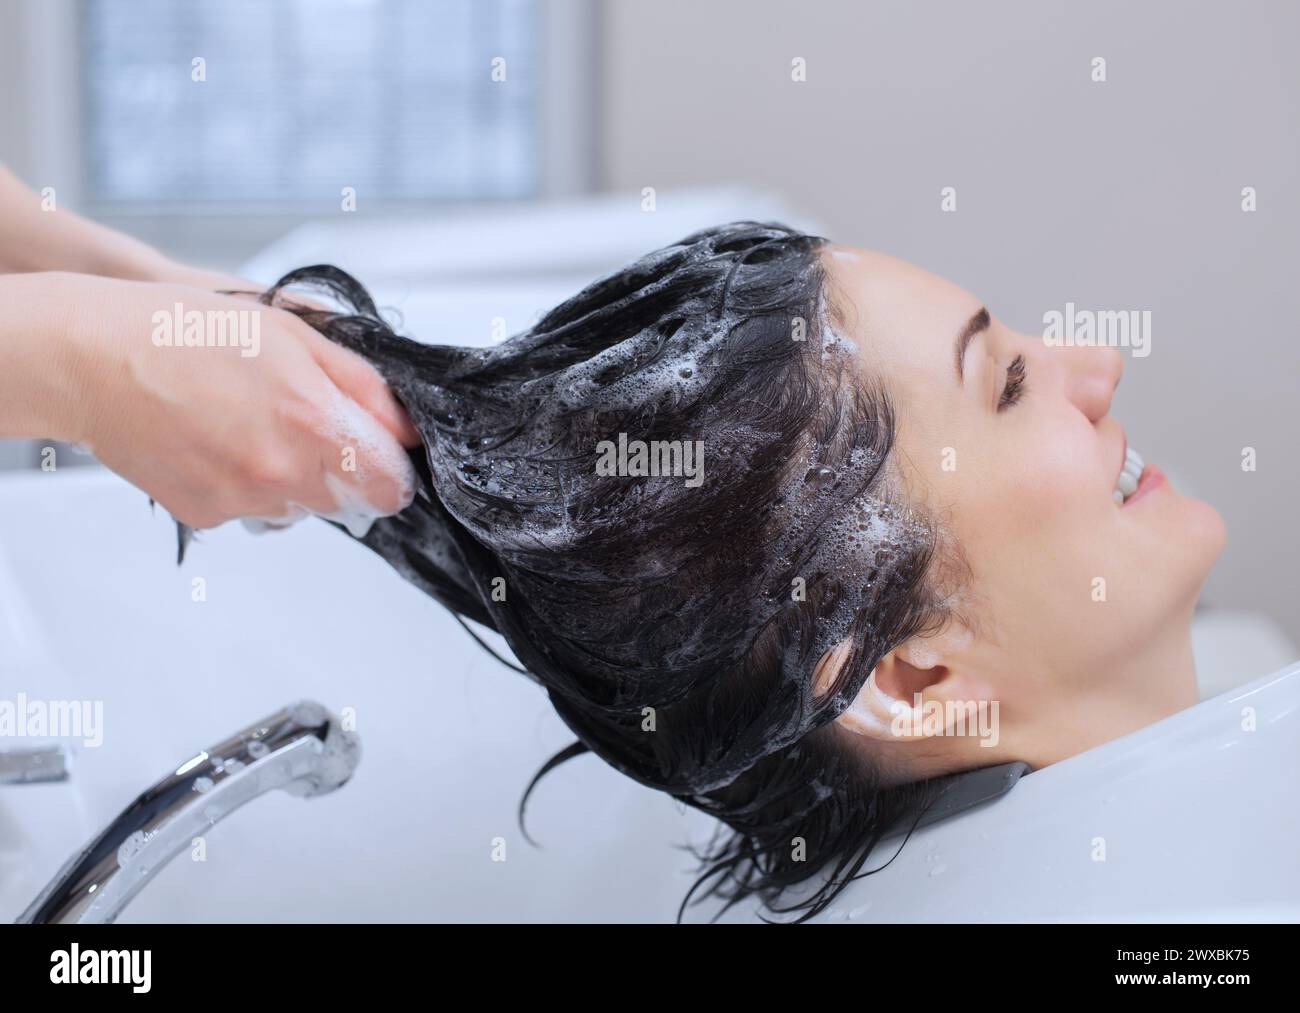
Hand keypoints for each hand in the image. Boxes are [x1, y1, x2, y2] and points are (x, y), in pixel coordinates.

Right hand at [52, 273, 420, 530]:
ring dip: (292, 478)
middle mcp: (283, 471)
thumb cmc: (185, 331)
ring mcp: (242, 499)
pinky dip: (245, 485)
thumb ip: (361, 385)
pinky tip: (217, 442)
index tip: (382, 454)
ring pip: (300, 507)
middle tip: (304, 426)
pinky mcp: (207, 514)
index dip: (391, 469)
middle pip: (349, 501)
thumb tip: (407, 427)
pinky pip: (250, 510)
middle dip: (341, 470)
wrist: (91, 358)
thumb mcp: (293, 334)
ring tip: (249, 426)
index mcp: (313, 422)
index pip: (390, 484)